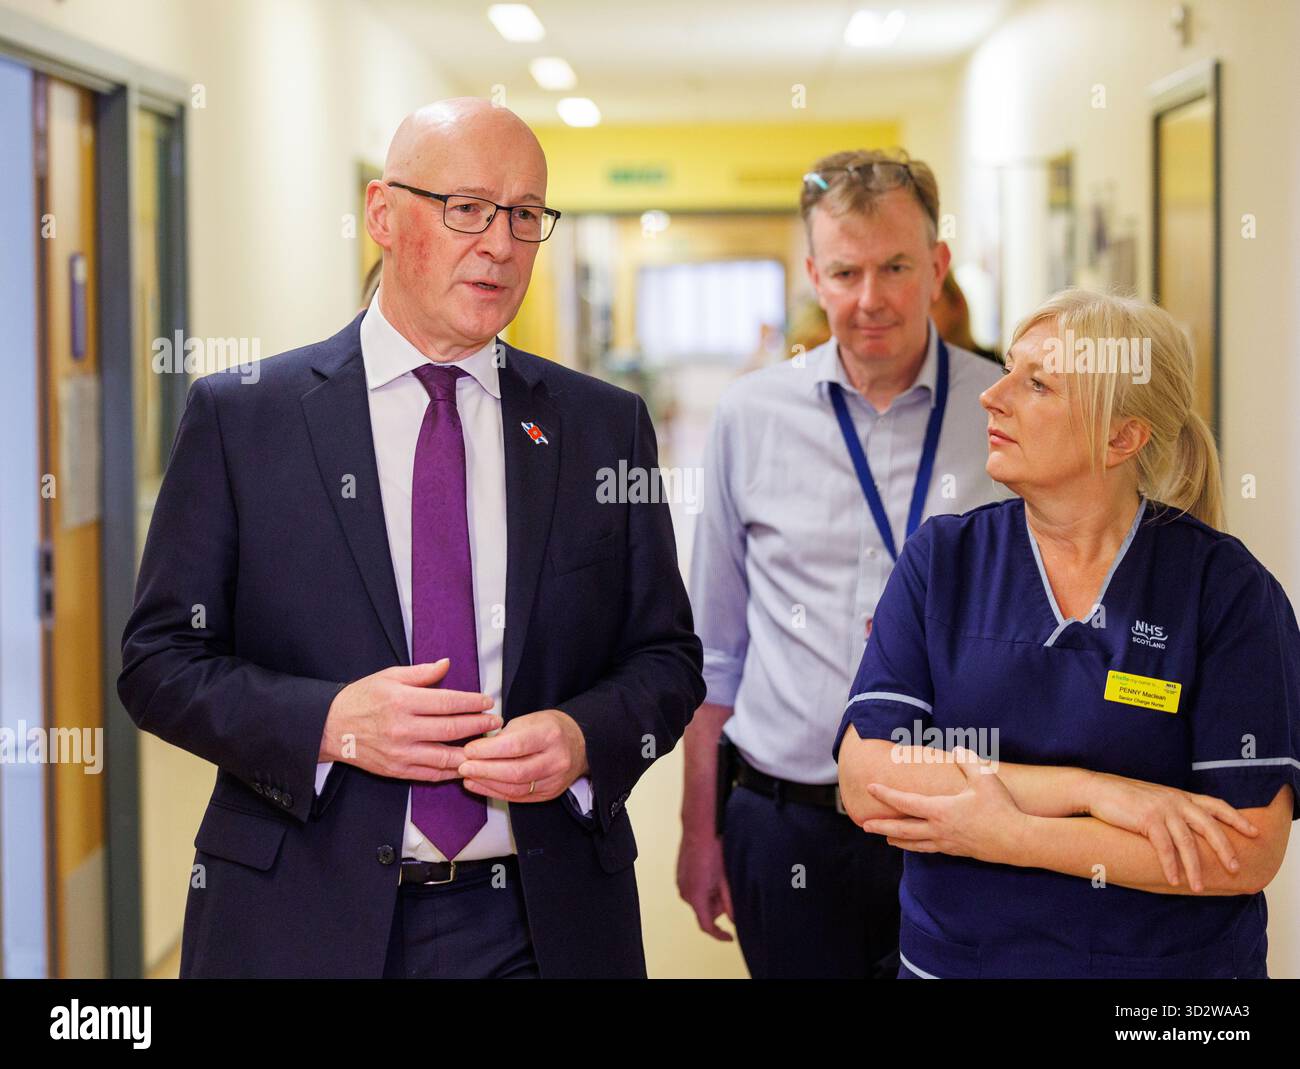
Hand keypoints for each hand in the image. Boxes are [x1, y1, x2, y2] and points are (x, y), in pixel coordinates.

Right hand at [321, 659, 498, 781]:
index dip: (473, 702)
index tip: (488, 701)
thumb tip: (447, 664)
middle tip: (496, 722)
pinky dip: (451, 770)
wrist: (332, 728)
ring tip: (488, 745)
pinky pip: (431, 774)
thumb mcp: (389, 676)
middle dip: (479, 725)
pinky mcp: (397, 771)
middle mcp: (402, 728)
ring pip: (445, 756)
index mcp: (402, 701)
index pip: (447, 702)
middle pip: (451, 729)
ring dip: (471, 752)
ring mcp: (400, 753)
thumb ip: (421, 673)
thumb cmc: (362, 698)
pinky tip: (466, 763)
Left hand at [457, 709, 588, 802]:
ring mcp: (554, 781)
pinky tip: (478, 785)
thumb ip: (504, 735)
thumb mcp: (529, 720)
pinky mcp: (548, 795)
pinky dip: (495, 792)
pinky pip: (518, 798)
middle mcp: (556, 760)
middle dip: (484, 770)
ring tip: (467, 776)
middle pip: (515, 772)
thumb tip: (477, 750)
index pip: (515, 746)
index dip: (488, 750)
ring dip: (486, 784)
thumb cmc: (549, 728)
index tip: (469, 749)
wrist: (579, 745)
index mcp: (550, 735)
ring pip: (515, 789)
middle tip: (463, 766)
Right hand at [676, 832, 734, 940]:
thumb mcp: (725, 880)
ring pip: (700, 900)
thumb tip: (734, 919)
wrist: (698, 829)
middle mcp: (684, 893)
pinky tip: (711, 871)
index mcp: (695, 896)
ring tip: (719, 875)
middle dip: (718, 905)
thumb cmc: (712, 851)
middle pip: (705, 911)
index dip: (719, 935)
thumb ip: (729, 903)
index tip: (730, 937)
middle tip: (728, 888)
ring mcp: (680, 884)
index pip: (706, 925)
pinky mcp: (680, 876)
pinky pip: (694, 889)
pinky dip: (705, 887)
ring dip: (712, 894)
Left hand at [859, 747, 1027, 862]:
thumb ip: (968, 761)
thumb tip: (957, 748)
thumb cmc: (1000, 809)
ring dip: (898, 840)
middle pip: (903, 829)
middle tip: (864, 825)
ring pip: (915, 843)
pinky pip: (931, 849)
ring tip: (886, 839)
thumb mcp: (985, 779)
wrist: (1017, 840)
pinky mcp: (957, 851)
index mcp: (940, 810)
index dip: (886, 794)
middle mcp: (939, 829)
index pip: (905, 802)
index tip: (870, 788)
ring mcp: (947, 843)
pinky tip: (916, 845)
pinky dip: (918, 847)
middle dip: (882, 826)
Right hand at [1079, 770, 1258, 890]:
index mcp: (1181, 796)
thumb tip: (1189, 829)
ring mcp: (1162, 809)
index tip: (1254, 832)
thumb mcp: (1156, 799)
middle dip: (1224, 849)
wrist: (1098, 789)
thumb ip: (1175, 810)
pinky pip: (1164, 847)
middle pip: (1209, 826)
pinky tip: (1173, 880)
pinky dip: (1170, 865)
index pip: (1216, 805)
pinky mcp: (1147, 819)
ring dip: (1195, 867)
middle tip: (1235, 869)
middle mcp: (1176, 800)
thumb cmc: (1125, 798)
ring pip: (1188, 842)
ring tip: (1198, 887)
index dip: (1236, 819)